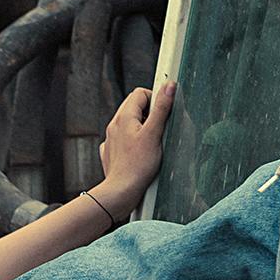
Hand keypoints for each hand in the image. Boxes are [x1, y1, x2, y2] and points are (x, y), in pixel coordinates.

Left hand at [97, 77, 175, 216]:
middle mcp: (114, 125)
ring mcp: (111, 139)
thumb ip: (162, 109)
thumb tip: (169, 87)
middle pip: (133, 106)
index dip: (155, 99)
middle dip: (149, 113)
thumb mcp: (154, 134)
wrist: (120, 191)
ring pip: (129, 123)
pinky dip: (133, 142)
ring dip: (142, 128)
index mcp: (124, 117)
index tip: (164, 113)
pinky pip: (124, 139)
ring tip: (151, 144)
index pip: (140, 93)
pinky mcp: (111, 152)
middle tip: (159, 129)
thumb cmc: (138, 166)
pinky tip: (140, 154)